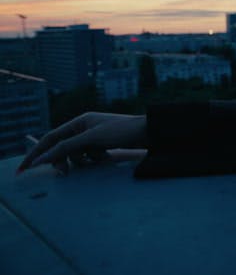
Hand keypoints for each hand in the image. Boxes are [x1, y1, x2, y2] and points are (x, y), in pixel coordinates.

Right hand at [16, 112, 147, 174]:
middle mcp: (85, 128)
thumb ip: (67, 148)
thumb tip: (44, 158)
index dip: (37, 153)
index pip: (51, 138)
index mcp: (80, 121)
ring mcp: (95, 137)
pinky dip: (95, 160)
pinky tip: (106, 157)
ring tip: (97, 158)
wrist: (150, 133)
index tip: (24, 169)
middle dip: (63, 160)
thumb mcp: (92, 139)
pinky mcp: (105, 146)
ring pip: (77, 155)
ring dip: (83, 161)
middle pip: (63, 149)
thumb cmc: (122, 131)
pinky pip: (91, 157)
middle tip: (64, 173)